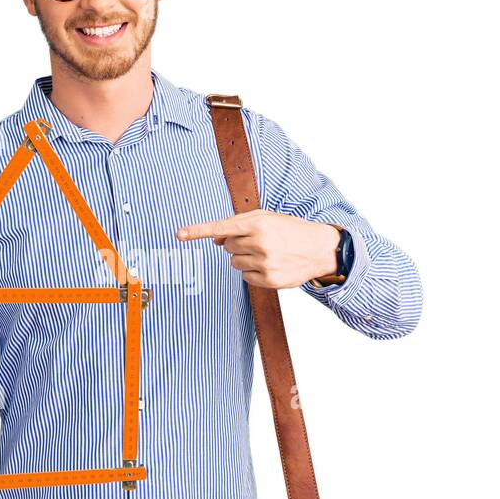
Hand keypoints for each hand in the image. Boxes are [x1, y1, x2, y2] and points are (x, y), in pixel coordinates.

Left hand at [176, 211, 340, 288]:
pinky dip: (253, 272)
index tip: (180, 234)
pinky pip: (245, 277)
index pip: (221, 227)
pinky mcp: (269, 280)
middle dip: (237, 244)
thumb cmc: (290, 230)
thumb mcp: (268, 218)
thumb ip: (239, 224)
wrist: (319, 249)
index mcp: (258, 224)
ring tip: (266, 253)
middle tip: (257, 241)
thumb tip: (215, 240)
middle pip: (227, 247)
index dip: (198, 231)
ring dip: (244, 259)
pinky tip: (270, 265)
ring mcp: (264, 263)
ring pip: (234, 263)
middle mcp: (260, 243)